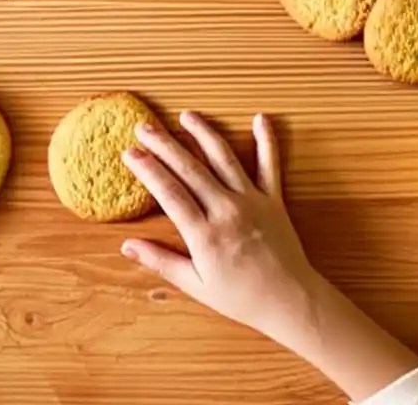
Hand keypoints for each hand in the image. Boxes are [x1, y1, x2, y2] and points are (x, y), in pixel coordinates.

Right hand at [121, 113, 319, 339]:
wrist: (291, 302)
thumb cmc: (241, 298)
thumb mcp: (196, 286)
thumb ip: (161, 262)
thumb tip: (126, 246)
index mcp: (205, 235)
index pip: (169, 193)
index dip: (148, 170)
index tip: (130, 152)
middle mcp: (227, 211)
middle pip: (190, 169)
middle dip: (164, 145)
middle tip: (144, 127)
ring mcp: (252, 201)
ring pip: (224, 158)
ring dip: (203, 134)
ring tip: (186, 115)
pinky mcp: (274, 200)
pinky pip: (269, 165)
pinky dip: (266, 141)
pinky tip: (260, 119)